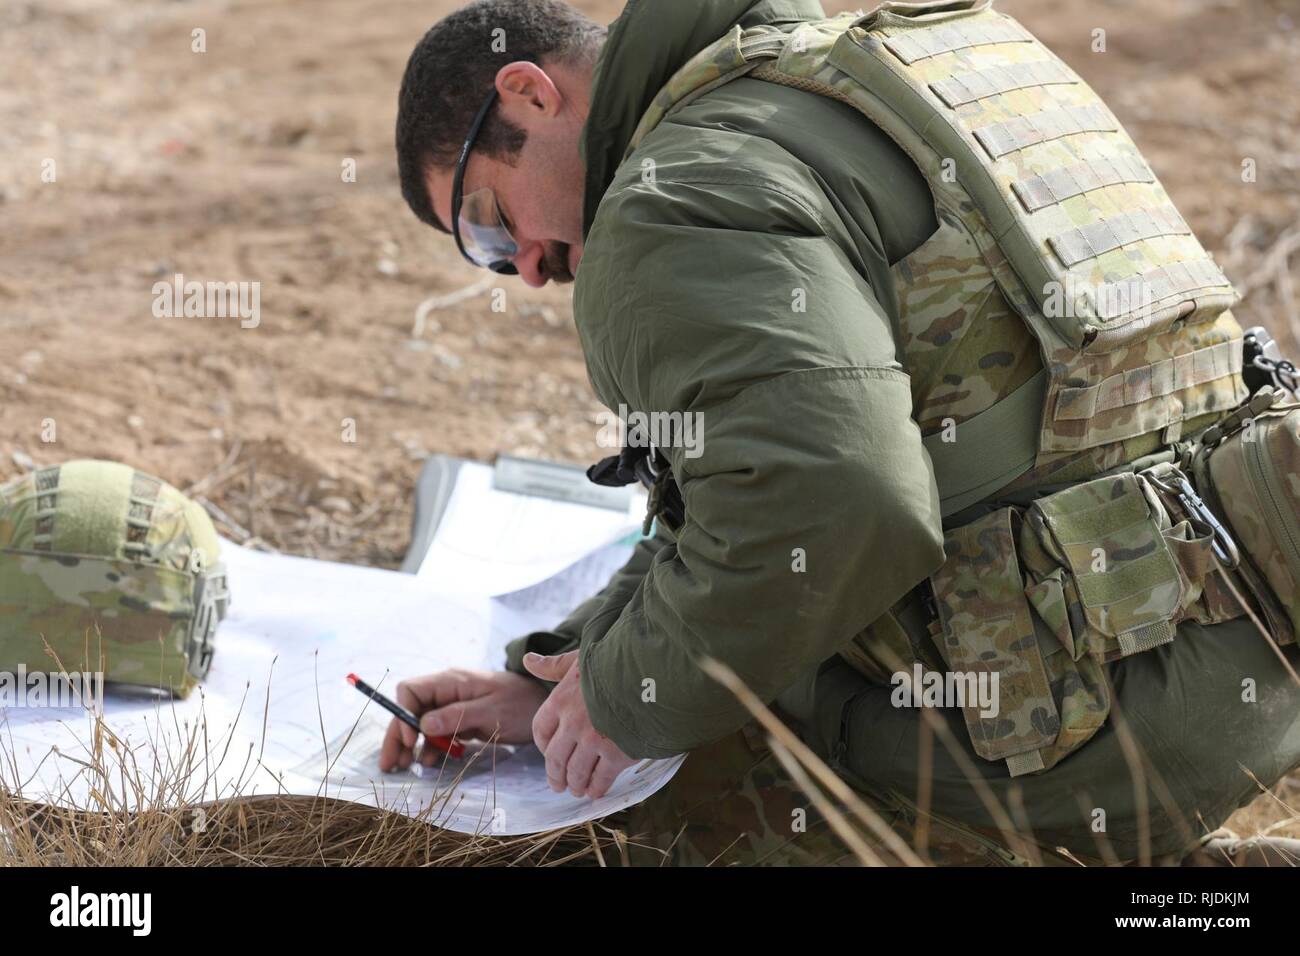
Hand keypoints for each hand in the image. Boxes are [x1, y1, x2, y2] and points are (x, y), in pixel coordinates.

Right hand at [378, 668, 548, 771]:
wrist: (542, 705)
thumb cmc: (520, 703)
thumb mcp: (490, 711)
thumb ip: (457, 716)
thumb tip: (422, 723)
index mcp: (451, 681)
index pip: (411, 691)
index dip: (403, 714)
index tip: (409, 739)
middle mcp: (447, 691)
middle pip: (411, 710)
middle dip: (398, 735)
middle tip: (389, 764)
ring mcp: (453, 706)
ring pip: (421, 724)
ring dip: (411, 745)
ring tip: (404, 767)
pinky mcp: (460, 720)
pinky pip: (438, 733)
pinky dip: (430, 747)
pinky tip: (428, 762)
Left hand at [524, 650, 634, 798]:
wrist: (653, 675)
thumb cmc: (616, 663)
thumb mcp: (581, 659)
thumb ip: (554, 666)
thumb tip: (527, 660)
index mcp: (561, 701)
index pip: (541, 730)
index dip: (543, 745)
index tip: (548, 752)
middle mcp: (573, 724)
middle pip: (555, 759)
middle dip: (555, 776)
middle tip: (558, 785)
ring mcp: (594, 741)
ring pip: (576, 773)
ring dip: (575, 785)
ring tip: (578, 790)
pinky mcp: (616, 755)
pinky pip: (601, 779)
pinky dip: (597, 788)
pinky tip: (596, 791)